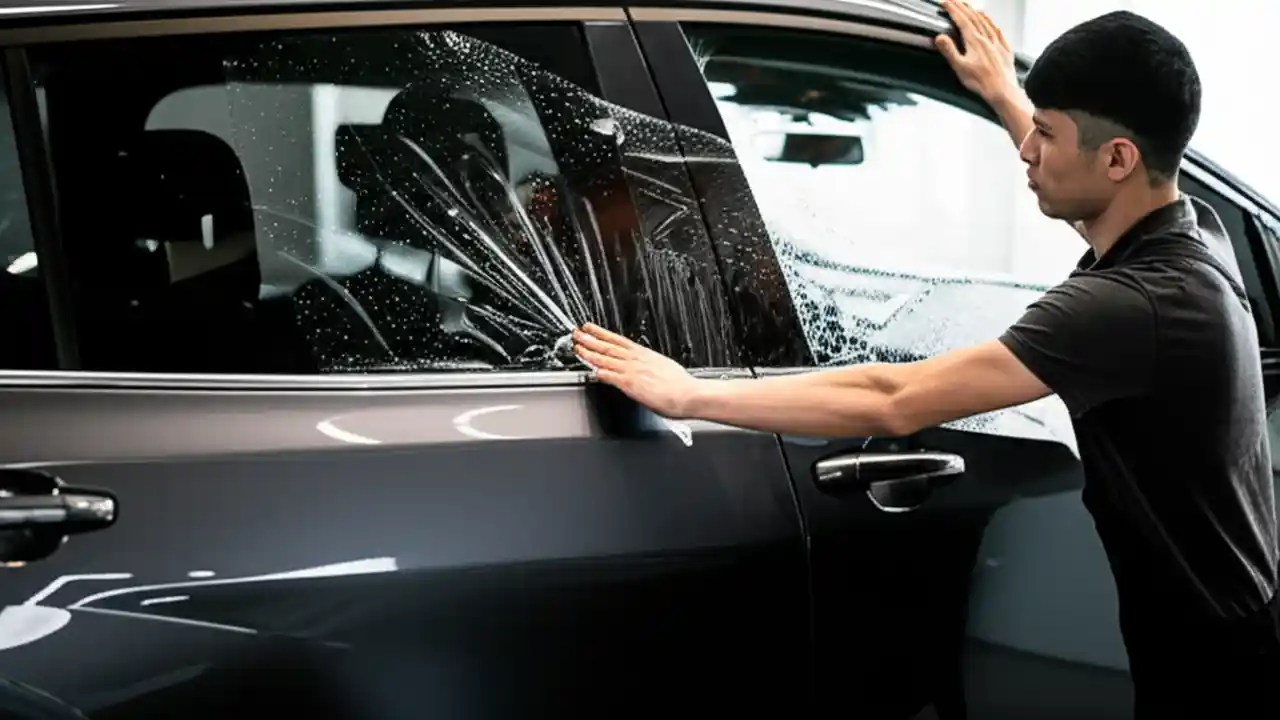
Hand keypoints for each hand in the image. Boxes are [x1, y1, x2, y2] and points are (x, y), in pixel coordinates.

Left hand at [572, 323, 704, 419]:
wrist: (689, 394)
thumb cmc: (680, 384)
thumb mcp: (663, 366)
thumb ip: (649, 364)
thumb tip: (644, 365)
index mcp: (643, 354)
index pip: (617, 340)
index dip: (601, 333)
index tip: (589, 328)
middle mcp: (636, 360)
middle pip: (608, 347)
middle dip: (590, 339)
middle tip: (576, 333)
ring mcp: (632, 372)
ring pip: (606, 359)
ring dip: (590, 353)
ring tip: (578, 348)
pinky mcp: (631, 385)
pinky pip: (611, 377)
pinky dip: (601, 372)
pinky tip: (591, 370)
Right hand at [935, 0, 1020, 105]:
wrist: (1003, 91)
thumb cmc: (981, 82)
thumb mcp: (960, 67)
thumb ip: (949, 50)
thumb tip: (939, 37)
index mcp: (974, 41)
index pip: (962, 20)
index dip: (953, 9)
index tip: (945, 2)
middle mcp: (987, 38)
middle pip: (974, 17)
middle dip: (963, 7)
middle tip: (955, 0)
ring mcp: (997, 43)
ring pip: (986, 22)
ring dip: (976, 12)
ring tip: (971, 7)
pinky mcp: (1005, 50)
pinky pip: (999, 32)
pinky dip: (992, 24)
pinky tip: (992, 23)